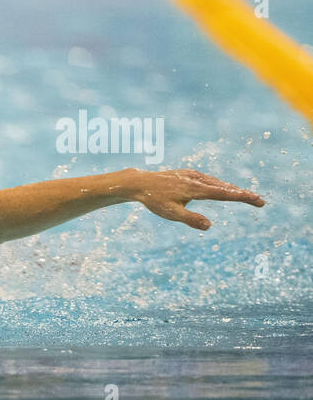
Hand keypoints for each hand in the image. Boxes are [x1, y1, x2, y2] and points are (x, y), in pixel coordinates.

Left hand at [124, 168, 264, 230]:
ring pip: (217, 182)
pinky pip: (209, 180)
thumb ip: (191, 220)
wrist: (140, 183)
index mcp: (195, 189)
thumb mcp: (171, 214)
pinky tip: (223, 189)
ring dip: (232, 189)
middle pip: (224, 187)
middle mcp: (197, 179)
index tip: (258, 200)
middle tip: (259, 201)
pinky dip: (220, 185)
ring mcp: (193, 174)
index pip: (224, 194)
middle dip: (242, 194)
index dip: (242, 197)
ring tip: (245, 196)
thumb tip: (210, 226)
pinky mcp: (189, 173)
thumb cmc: (155, 200)